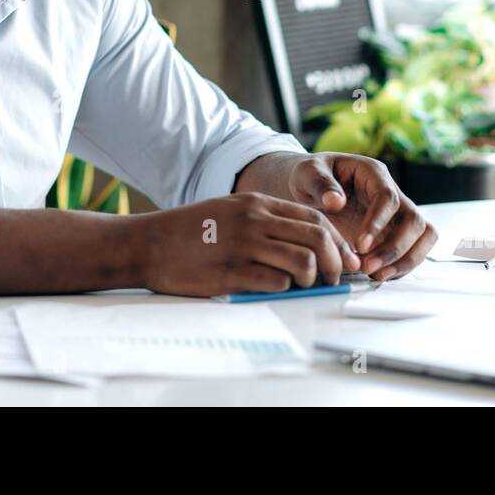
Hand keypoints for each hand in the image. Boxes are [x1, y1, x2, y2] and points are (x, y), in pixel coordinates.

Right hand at [136, 192, 361, 296]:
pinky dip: (285, 289)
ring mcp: (244, 247)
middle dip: (336, 262)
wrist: (148, 243)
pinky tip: (275, 290)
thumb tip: (306, 246)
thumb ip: (265, 222)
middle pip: (317, 238)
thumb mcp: (230, 211)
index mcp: (257, 204)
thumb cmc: (189, 232)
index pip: (315, 218)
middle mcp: (254, 221)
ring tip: (305, 286)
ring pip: (304, 261)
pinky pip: (277, 283)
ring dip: (313, 279)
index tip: (346, 259)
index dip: (338, 241)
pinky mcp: (232, 273)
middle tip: (335, 279)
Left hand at [241, 152, 436, 280]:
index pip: (389, 198)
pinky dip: (400, 266)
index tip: (359, 246)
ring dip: (405, 260)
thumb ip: (320, 184)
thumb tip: (336, 202)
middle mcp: (392, 193)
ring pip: (423, 236)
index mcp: (373, 173)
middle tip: (366, 267)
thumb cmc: (310, 176)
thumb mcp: (307, 173)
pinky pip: (413, 250)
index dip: (378, 223)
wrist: (310, 187)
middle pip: (415, 220)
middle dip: (395, 248)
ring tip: (375, 274)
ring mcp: (396, 215)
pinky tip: (376, 275)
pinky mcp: (393, 233)